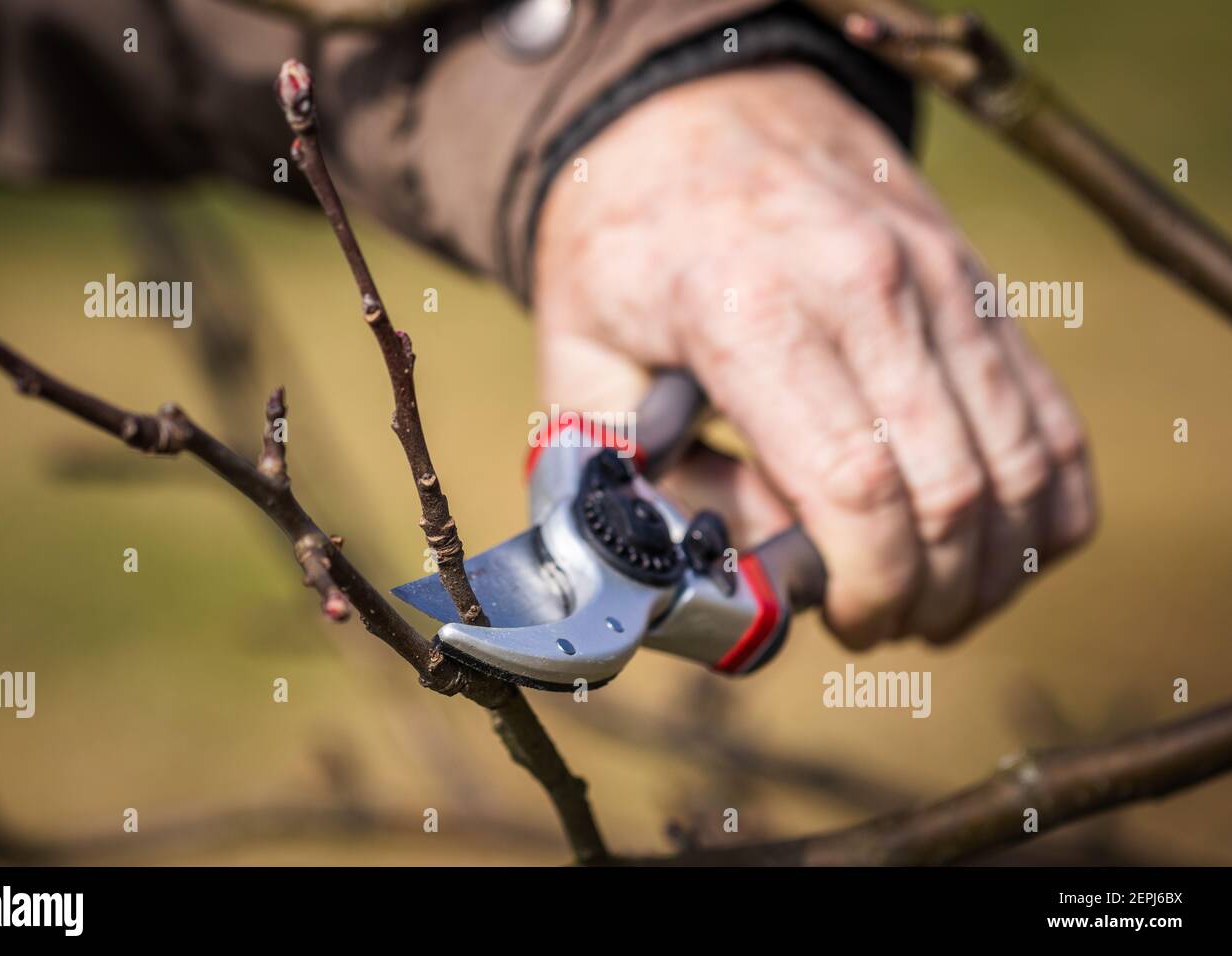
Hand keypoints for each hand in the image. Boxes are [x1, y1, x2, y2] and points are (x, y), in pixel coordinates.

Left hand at [533, 65, 1095, 648]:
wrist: (702, 112)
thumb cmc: (630, 242)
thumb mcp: (578, 361)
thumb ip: (632, 484)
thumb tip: (718, 579)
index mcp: (752, 310)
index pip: (856, 486)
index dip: (868, 585)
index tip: (849, 622)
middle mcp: (870, 286)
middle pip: (953, 489)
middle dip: (929, 592)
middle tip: (883, 621)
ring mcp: (944, 278)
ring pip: (1021, 461)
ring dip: (991, 563)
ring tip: (935, 600)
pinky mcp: (980, 285)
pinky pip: (1051, 415)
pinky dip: (1044, 500)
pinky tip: (996, 544)